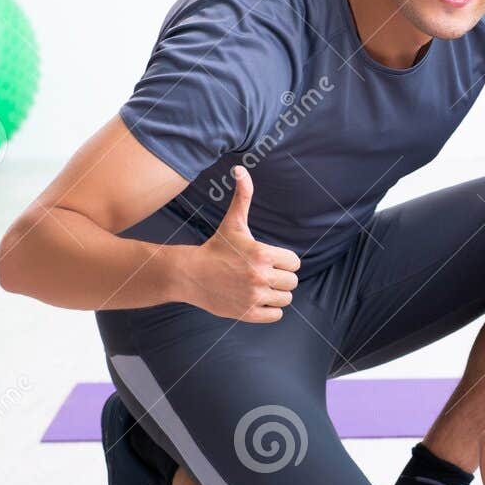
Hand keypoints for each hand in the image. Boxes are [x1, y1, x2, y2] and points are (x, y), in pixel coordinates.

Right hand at [186, 166, 300, 322]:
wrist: (190, 274)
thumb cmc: (215, 247)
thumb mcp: (233, 223)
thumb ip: (243, 196)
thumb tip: (241, 169)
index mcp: (262, 253)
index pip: (295, 262)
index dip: (284, 260)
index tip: (269, 259)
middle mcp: (260, 276)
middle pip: (292, 282)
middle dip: (281, 277)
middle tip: (263, 273)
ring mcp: (254, 296)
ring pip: (286, 299)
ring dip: (276, 294)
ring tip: (260, 286)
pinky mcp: (248, 313)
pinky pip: (276, 315)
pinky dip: (270, 309)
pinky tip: (256, 298)